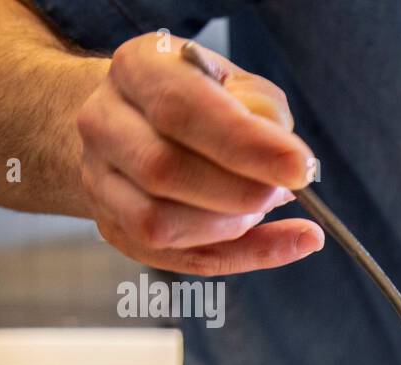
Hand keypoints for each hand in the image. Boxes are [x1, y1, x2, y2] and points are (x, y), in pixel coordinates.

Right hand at [75, 35, 323, 275]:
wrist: (139, 119)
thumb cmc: (201, 102)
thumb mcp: (237, 84)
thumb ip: (264, 112)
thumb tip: (290, 163)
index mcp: (136, 70)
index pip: (179, 108)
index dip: (244, 143)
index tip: (300, 167)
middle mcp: (104, 123)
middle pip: (164, 170)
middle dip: (241, 191)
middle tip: (287, 190)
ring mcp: (100, 179)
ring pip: (159, 222)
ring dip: (232, 225)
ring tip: (266, 206)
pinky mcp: (115, 226)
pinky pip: (178, 258)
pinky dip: (241, 256)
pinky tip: (286, 243)